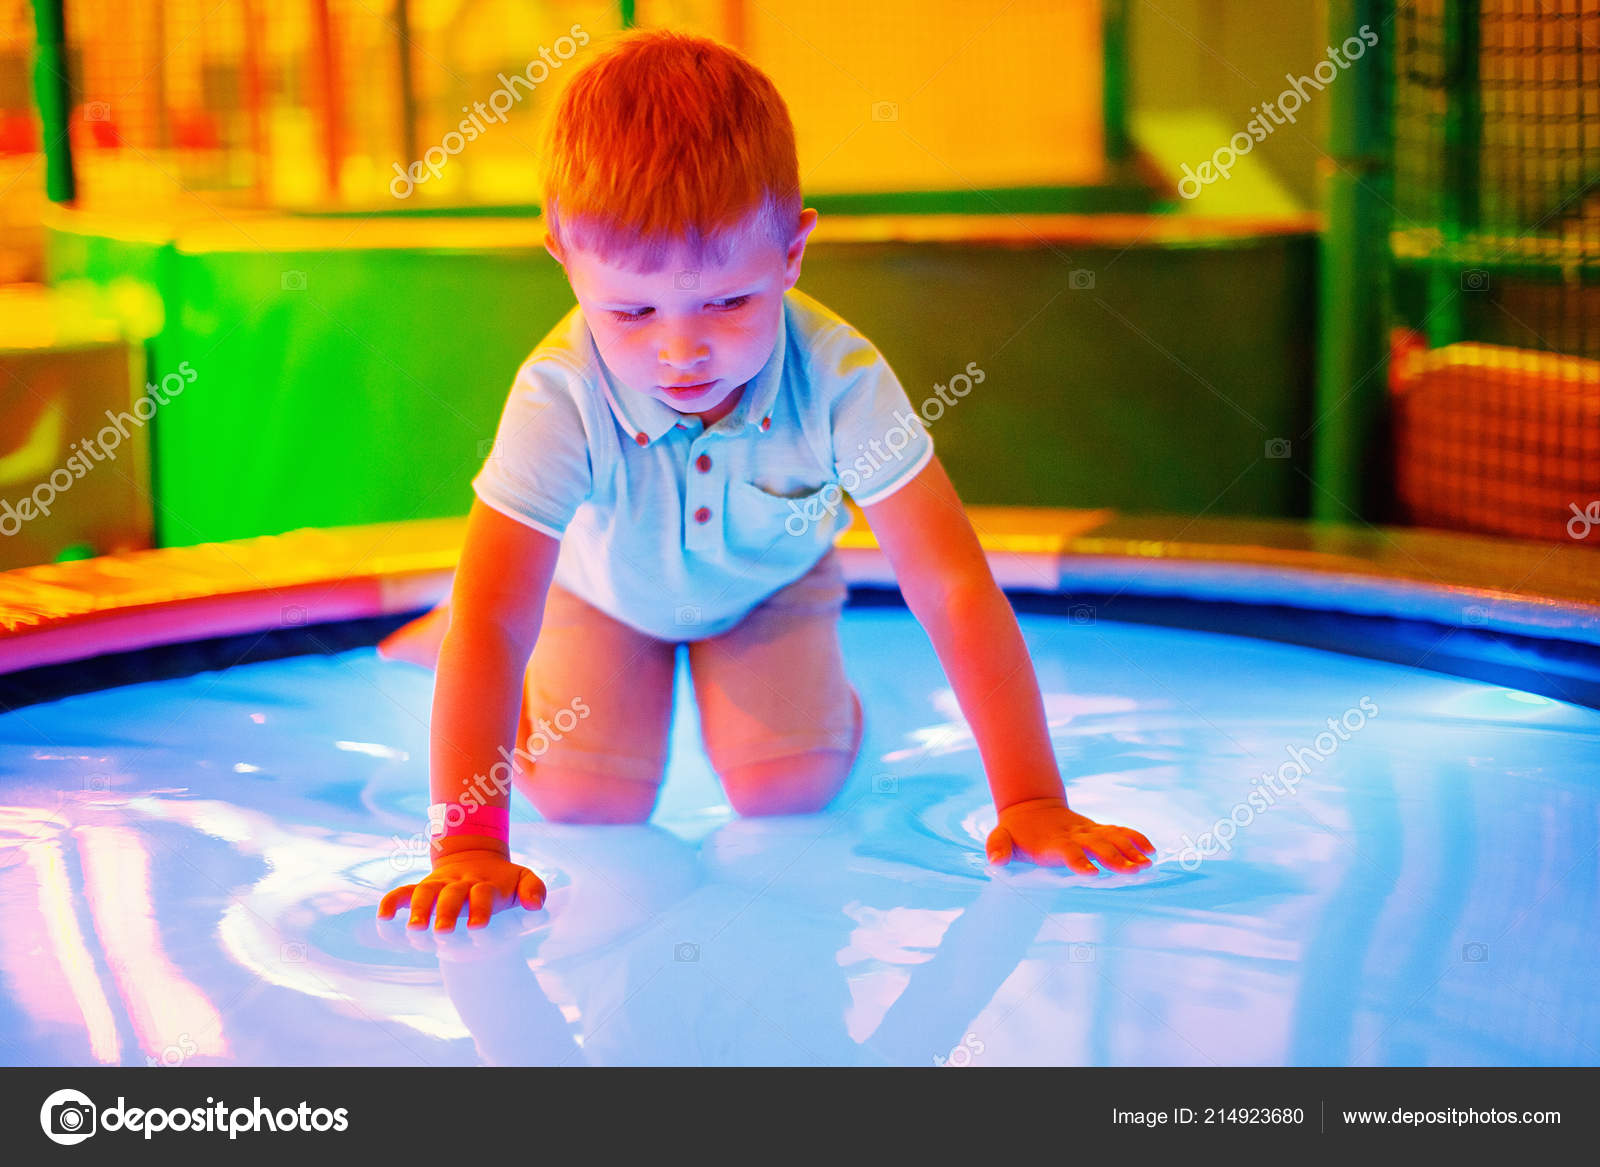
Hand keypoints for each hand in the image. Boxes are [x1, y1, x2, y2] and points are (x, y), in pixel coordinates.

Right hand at [378, 848, 546, 930]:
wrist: (479, 859)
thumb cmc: (505, 882)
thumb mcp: (524, 881)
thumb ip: (534, 891)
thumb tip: (538, 907)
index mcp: (486, 885)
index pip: (482, 895)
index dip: (480, 910)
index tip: (478, 930)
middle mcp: (460, 885)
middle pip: (451, 895)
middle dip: (446, 914)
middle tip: (443, 933)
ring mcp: (439, 887)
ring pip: (423, 893)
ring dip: (418, 910)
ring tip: (413, 930)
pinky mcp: (422, 891)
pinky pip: (401, 894)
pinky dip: (390, 903)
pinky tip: (382, 918)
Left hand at [986, 797, 1154, 873]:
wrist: (1031, 808)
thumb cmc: (1015, 832)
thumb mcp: (1000, 837)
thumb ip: (998, 847)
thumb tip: (994, 861)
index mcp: (1052, 842)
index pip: (1068, 852)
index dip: (1079, 862)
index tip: (1093, 874)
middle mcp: (1074, 835)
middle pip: (1097, 845)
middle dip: (1115, 858)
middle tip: (1133, 872)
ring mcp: (1088, 831)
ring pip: (1112, 837)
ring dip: (1130, 850)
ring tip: (1147, 865)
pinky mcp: (1097, 830)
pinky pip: (1119, 832)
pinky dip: (1134, 838)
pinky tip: (1151, 851)